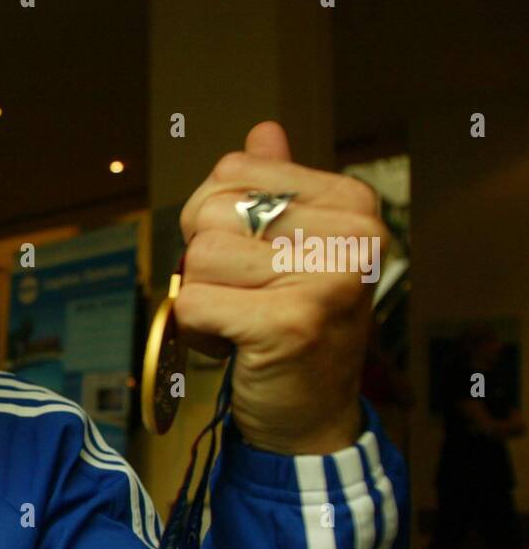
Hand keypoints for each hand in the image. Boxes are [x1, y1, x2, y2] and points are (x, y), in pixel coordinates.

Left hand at [175, 121, 384, 454]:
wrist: (311, 417)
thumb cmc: (294, 327)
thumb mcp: (290, 250)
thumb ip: (275, 190)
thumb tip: (263, 131)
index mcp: (352, 203)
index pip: (233, 169)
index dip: (214, 218)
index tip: (250, 261)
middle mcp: (352, 234)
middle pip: (210, 210)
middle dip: (203, 261)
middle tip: (243, 298)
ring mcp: (326, 279)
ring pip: (198, 258)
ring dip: (201, 299)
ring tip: (241, 323)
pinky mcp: (291, 323)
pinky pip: (195, 303)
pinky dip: (197, 331)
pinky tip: (234, 346)